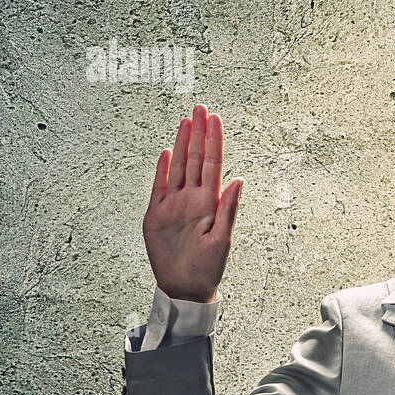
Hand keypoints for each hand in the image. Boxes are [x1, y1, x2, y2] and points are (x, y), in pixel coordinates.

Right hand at [142, 104, 242, 302]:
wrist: (185, 287)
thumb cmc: (208, 267)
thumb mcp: (222, 239)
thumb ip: (229, 208)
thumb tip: (238, 179)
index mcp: (210, 203)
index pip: (213, 163)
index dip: (214, 140)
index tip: (215, 118)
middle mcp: (193, 199)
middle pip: (195, 159)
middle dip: (199, 133)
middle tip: (200, 107)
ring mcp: (174, 205)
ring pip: (178, 167)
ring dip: (182, 144)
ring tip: (186, 122)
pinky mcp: (156, 215)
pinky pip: (159, 187)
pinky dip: (162, 170)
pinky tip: (167, 153)